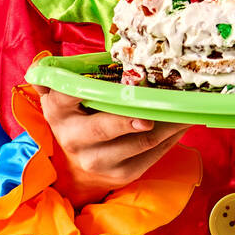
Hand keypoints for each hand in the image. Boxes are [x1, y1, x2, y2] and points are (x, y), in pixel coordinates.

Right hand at [36, 87, 190, 208]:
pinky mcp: (121, 174)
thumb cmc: (79, 115)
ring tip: (188, 106)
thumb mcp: (64, 94)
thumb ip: (60, 75)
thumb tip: (45, 60)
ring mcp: (97, 160)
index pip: (69, 94)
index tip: (113, 81)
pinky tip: (184, 122)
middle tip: (161, 104)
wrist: (76, 165)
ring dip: (169, 122)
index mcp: (58, 110)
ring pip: (140, 141)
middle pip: (106, 126)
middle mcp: (74, 138)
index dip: (87, 88)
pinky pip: (153, 154)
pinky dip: (172, 137)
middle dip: (133, 116)